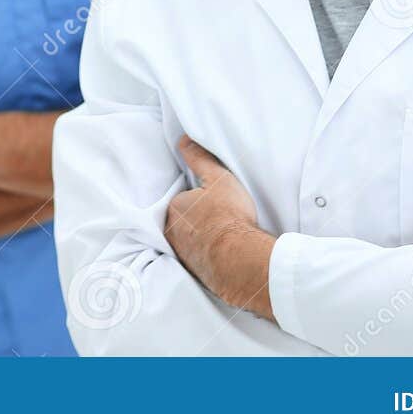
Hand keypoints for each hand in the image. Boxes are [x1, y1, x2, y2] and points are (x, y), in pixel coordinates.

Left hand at [164, 136, 273, 317]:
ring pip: (190, 241)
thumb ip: (198, 157)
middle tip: (220, 220)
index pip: (183, 200)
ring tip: (224, 237)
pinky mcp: (194, 273)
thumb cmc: (229, 216)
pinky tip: (223, 254)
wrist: (241, 260)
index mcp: (173, 209)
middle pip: (183, 222)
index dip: (200, 200)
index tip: (214, 203)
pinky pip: (199, 260)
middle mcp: (171, 234)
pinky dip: (208, 256)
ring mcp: (182, 255)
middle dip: (197, 221)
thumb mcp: (217, 177)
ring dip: (202, 240)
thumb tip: (183, 140)